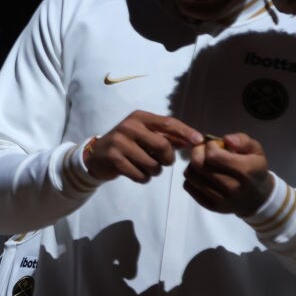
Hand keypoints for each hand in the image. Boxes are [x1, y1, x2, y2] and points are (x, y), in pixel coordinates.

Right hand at [86, 110, 202, 182]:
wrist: (96, 156)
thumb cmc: (126, 144)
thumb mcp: (143, 134)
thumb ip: (166, 136)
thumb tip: (191, 140)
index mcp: (138, 117)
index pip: (168, 122)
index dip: (185, 132)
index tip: (199, 141)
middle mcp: (128, 127)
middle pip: (163, 145)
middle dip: (168, 158)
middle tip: (165, 162)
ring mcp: (120, 143)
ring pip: (153, 164)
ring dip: (155, 171)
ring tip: (147, 167)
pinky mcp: (115, 160)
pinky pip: (141, 175)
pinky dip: (144, 178)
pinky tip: (137, 173)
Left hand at [183, 133, 273, 215]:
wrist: (258, 198)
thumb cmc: (254, 169)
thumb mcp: (256, 151)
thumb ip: (242, 140)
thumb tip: (226, 139)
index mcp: (244, 170)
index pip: (213, 155)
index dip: (210, 146)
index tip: (215, 146)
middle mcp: (231, 186)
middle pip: (198, 164)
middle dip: (197, 152)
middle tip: (204, 152)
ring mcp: (220, 198)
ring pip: (190, 175)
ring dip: (193, 165)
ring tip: (203, 163)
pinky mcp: (211, 206)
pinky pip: (188, 187)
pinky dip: (191, 178)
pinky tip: (202, 175)